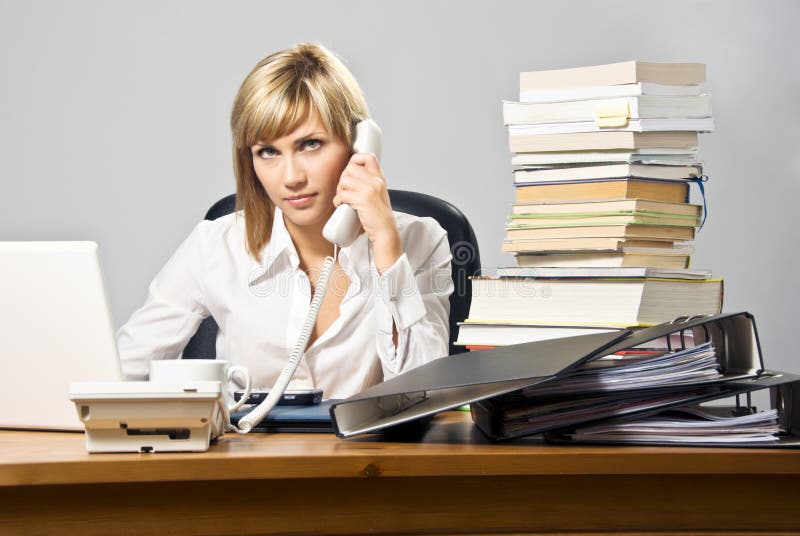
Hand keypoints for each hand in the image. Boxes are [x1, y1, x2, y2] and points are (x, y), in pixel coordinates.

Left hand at [333, 153, 401, 272]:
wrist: (385, 230)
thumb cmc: (379, 216)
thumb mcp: (379, 194)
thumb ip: (369, 184)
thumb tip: (351, 178)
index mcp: (380, 179)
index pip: (369, 157)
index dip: (356, 160)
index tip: (350, 171)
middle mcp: (375, 181)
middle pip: (351, 168)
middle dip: (343, 178)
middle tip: (344, 189)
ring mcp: (369, 190)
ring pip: (344, 180)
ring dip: (339, 190)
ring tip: (343, 198)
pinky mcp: (362, 200)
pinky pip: (342, 194)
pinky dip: (338, 200)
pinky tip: (341, 205)